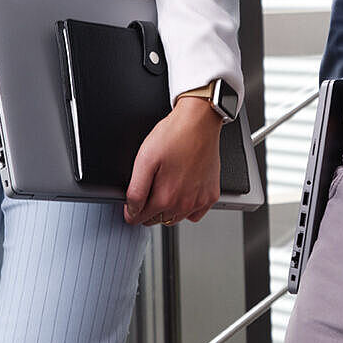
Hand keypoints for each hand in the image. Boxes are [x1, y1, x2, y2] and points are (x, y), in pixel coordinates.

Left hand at [123, 95, 224, 224]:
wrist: (199, 122)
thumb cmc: (174, 135)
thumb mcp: (144, 160)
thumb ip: (135, 191)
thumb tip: (131, 211)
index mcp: (165, 197)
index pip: (139, 218)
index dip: (131, 210)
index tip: (133, 201)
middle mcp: (184, 204)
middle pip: (157, 220)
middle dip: (149, 209)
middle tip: (150, 187)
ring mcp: (199, 201)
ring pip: (175, 218)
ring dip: (167, 210)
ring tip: (167, 186)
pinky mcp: (211, 195)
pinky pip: (195, 214)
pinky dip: (187, 208)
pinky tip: (183, 192)